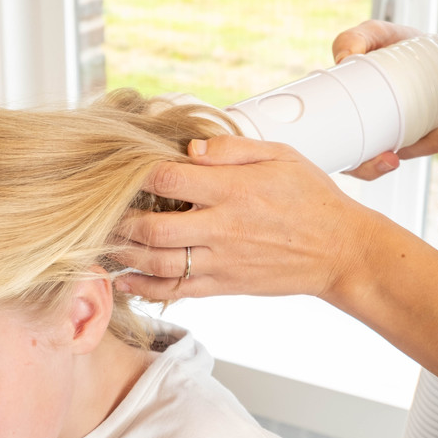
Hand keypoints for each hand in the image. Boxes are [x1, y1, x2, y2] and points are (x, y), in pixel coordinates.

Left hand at [116, 134, 380, 301]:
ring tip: (99, 243)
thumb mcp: (281, 156)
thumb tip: (191, 145)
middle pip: (154, 229)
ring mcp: (221, 262)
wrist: (341, 251)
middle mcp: (223, 229)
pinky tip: (122, 279)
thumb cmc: (312, 198)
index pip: (171, 180)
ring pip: (158, 264)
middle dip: (119, 222)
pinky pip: (175, 292)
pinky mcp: (223, 286)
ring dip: (123, 255)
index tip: (120, 168)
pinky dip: (144, 289)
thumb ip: (233, 148)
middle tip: (96, 212)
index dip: (138, 173)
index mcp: (234, 191)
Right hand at [330, 19, 437, 179]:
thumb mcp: (374, 34)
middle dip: (378, 168)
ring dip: (427, 147)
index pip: (339, 150)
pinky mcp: (426, 130)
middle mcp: (370, 131)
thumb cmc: (394, 43)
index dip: (349, 163)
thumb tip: (346, 57)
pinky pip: (431, 141)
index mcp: (346, 115)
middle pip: (364, 164)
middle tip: (391, 159)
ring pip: (405, 153)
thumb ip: (354, 37)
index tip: (364, 159)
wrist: (434, 44)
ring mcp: (399, 133)